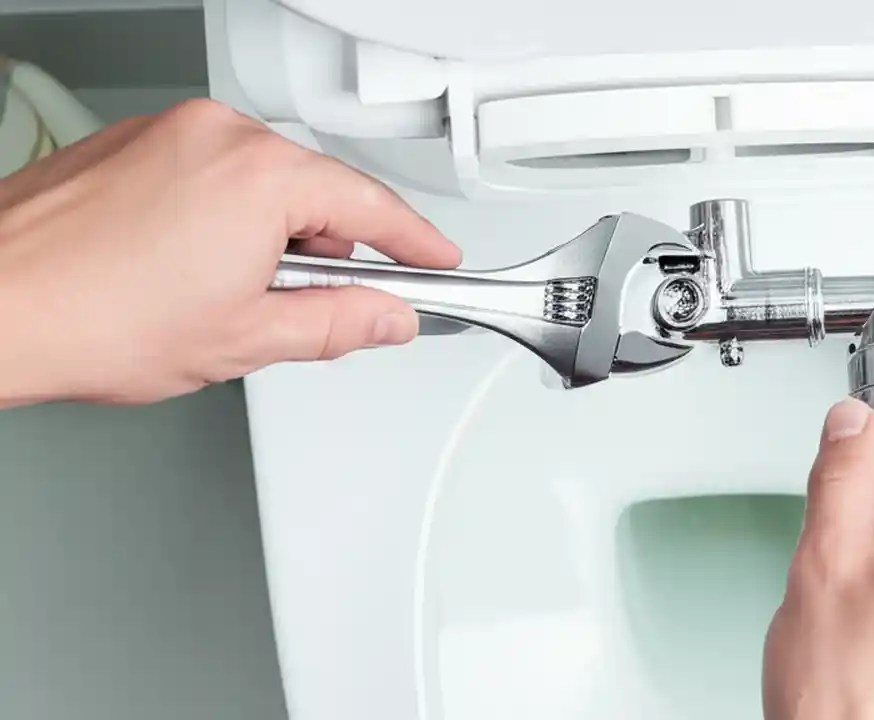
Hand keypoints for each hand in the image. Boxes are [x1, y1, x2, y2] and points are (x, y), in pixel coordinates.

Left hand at [0, 99, 458, 406]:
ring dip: (273, 235)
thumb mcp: (247, 339)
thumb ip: (339, 324)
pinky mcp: (136, 140)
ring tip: (231, 297)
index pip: (372, 205)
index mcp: (260, 176)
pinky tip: (194, 271)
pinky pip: (214, 171)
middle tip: (316, 307)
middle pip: (318, 189)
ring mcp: (173, 130)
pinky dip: (226, 216)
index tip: (438, 261)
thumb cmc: (92, 318)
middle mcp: (219, 135)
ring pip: (264, 182)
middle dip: (329, 248)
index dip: (416, 242)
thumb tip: (387, 317)